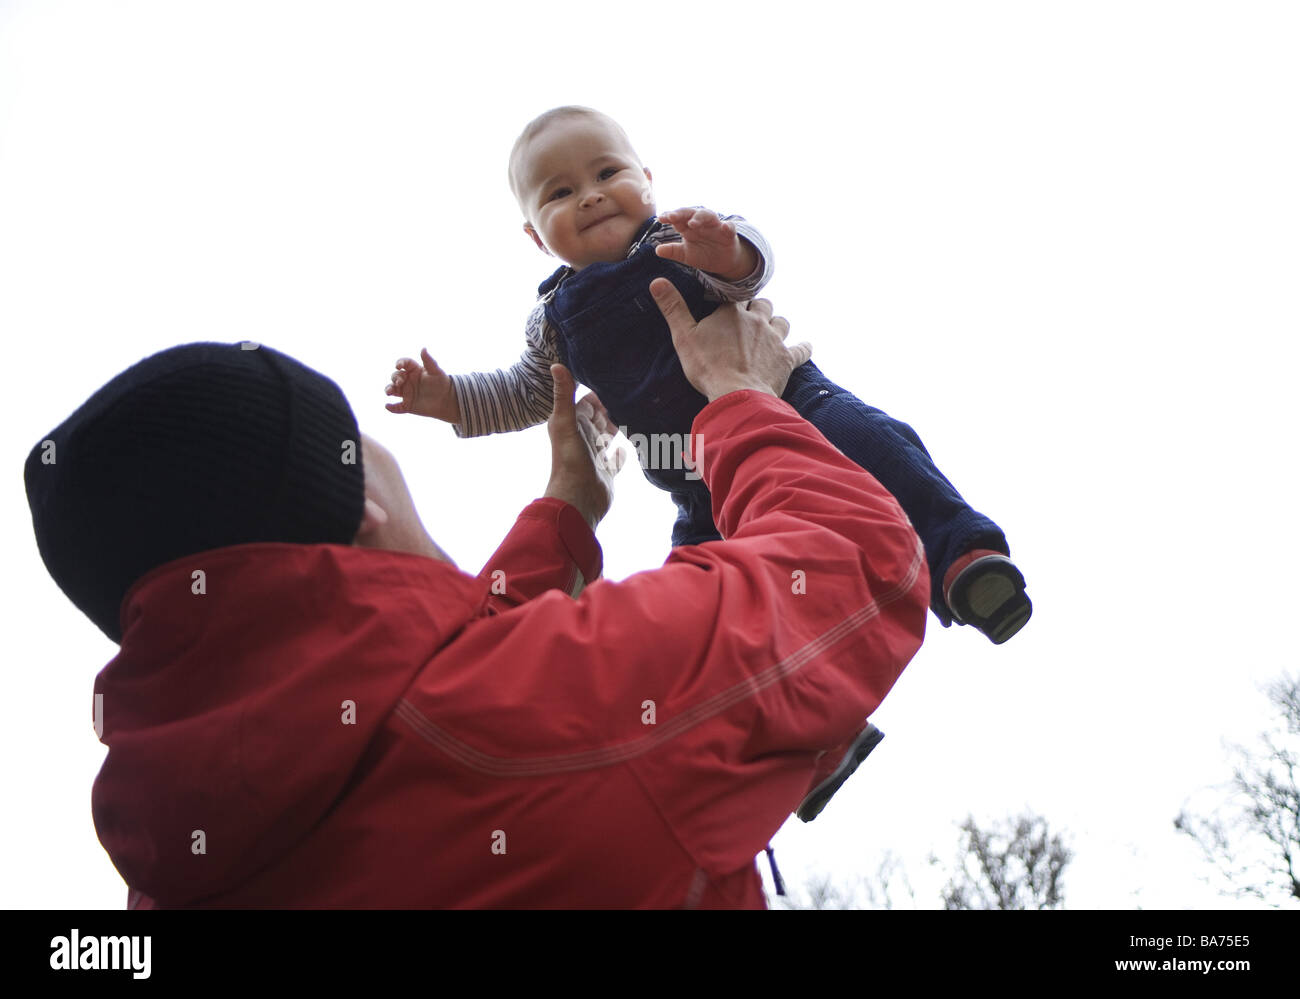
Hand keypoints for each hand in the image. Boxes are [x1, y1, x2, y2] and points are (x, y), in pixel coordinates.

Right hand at [385, 349, 462, 422]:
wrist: (447, 400)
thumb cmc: (442, 383)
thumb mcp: (436, 371)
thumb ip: (428, 360)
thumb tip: (423, 348)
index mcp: (414, 370)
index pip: (404, 364)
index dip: (400, 363)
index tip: (398, 366)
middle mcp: (408, 380)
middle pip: (395, 376)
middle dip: (395, 378)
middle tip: (400, 382)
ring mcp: (406, 393)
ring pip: (393, 390)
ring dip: (388, 390)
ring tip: (389, 392)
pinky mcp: (408, 405)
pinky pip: (397, 407)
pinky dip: (391, 407)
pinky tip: (388, 406)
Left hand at [543, 365, 625, 529]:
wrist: (578, 499)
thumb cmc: (570, 460)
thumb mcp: (566, 423)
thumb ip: (563, 396)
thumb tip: (556, 364)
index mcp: (572, 425)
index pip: (586, 402)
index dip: (597, 393)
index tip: (615, 380)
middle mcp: (583, 438)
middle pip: (598, 418)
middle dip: (611, 408)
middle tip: (631, 397)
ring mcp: (595, 455)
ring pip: (607, 436)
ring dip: (617, 428)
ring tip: (634, 415)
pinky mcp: (606, 471)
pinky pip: (615, 459)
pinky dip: (619, 453)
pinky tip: (626, 447)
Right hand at [650, 279, 810, 401]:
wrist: (737, 395)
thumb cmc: (708, 367)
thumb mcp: (684, 337)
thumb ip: (673, 308)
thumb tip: (658, 281)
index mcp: (731, 312)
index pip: (733, 299)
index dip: (730, 304)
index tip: (726, 310)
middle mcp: (756, 320)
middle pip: (762, 305)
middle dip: (757, 309)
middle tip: (748, 319)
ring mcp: (774, 339)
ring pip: (781, 321)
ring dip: (776, 324)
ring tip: (770, 330)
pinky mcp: (787, 359)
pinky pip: (800, 350)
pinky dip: (803, 348)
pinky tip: (805, 347)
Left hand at [655, 207, 757, 280]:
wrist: (722, 262)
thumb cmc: (702, 254)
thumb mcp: (685, 255)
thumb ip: (673, 251)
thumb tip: (657, 250)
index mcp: (688, 227)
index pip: (677, 219)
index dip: (669, 217)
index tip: (660, 218)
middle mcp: (701, 223)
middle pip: (690, 213)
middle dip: (681, 213)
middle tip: (672, 217)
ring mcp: (715, 227)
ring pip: (708, 216)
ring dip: (700, 217)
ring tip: (692, 223)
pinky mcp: (729, 234)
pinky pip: (730, 227)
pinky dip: (728, 226)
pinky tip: (725, 227)